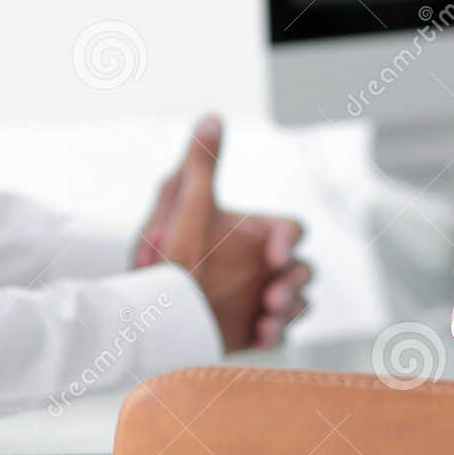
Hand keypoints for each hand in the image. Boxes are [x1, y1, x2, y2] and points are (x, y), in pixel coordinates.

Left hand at [137, 113, 310, 351]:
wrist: (150, 312)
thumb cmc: (168, 256)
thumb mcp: (185, 208)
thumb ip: (201, 164)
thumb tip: (209, 118)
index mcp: (254, 234)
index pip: (292, 230)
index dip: (289, 241)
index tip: (273, 257)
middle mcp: (263, 265)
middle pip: (303, 267)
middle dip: (295, 281)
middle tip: (272, 298)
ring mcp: (262, 296)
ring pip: (299, 300)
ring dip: (291, 308)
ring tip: (267, 317)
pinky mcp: (255, 327)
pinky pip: (281, 331)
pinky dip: (276, 333)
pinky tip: (260, 336)